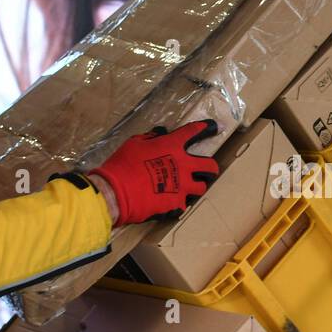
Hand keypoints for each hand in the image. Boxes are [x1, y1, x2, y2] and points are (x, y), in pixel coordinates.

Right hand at [88, 119, 219, 225]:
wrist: (116, 192)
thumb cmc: (123, 164)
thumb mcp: (135, 143)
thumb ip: (151, 138)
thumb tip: (161, 133)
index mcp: (173, 146)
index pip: (193, 132)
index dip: (206, 128)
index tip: (215, 127)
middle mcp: (183, 166)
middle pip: (210, 166)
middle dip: (211, 167)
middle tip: (206, 169)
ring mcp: (182, 187)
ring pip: (201, 187)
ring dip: (196, 186)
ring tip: (189, 188)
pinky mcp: (176, 204)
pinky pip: (183, 204)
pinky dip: (178, 203)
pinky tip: (171, 203)